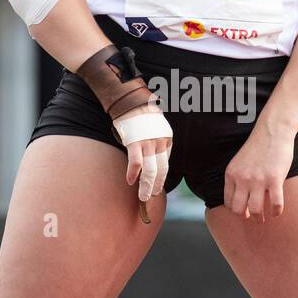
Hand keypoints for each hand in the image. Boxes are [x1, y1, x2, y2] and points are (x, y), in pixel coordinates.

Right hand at [113, 101, 172, 216]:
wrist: (132, 100)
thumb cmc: (141, 115)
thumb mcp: (157, 129)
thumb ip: (158, 143)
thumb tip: (155, 160)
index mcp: (167, 140)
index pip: (165, 165)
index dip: (161, 179)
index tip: (156, 188)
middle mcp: (160, 143)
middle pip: (161, 171)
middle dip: (156, 186)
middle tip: (150, 197)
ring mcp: (148, 143)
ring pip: (150, 171)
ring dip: (146, 186)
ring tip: (143, 196)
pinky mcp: (135, 142)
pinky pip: (136, 163)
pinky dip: (133, 174)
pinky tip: (130, 181)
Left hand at [223, 123, 294, 220]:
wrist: (272, 131)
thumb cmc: (258, 147)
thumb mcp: (239, 162)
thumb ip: (236, 178)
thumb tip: (239, 198)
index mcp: (231, 174)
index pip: (228, 202)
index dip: (236, 210)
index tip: (243, 212)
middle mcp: (242, 179)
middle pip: (239, 209)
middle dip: (246, 217)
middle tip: (253, 218)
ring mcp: (258, 180)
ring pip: (255, 210)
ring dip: (259, 218)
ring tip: (264, 218)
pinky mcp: (274, 179)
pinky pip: (275, 204)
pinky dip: (276, 212)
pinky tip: (277, 212)